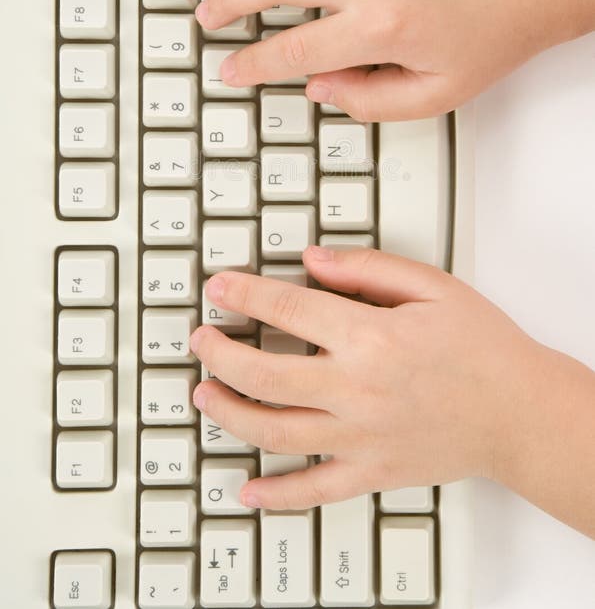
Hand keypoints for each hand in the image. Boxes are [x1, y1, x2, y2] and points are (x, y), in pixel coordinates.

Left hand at [190, 245, 541, 509]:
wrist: (521, 412)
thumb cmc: (484, 347)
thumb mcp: (432, 287)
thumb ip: (367, 270)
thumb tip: (313, 260)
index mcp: (369, 338)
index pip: (285, 309)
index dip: (243, 293)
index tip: (219, 287)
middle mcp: (356, 390)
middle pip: (263, 374)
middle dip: (219, 353)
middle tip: (200, 340)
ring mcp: (360, 437)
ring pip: (273, 431)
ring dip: (228, 414)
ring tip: (204, 395)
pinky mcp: (372, 471)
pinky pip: (314, 490)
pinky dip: (275, 495)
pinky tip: (247, 488)